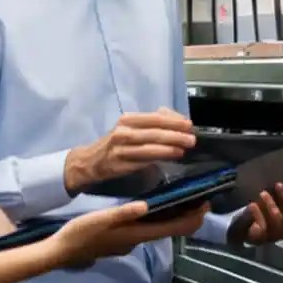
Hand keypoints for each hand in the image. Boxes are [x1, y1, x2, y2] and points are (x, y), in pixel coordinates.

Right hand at [45, 201, 208, 267]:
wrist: (62, 251)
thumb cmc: (80, 233)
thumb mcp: (100, 218)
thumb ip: (123, 213)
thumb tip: (147, 205)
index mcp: (137, 234)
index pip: (174, 228)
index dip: (192, 218)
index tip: (205, 203)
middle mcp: (139, 239)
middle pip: (172, 229)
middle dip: (189, 215)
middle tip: (200, 195)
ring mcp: (131, 240)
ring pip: (161, 228)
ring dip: (176, 215)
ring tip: (183, 195)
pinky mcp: (124, 238)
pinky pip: (149, 228)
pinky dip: (161, 217)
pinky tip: (156, 205)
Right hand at [65, 107, 195, 193]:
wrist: (90, 161)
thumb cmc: (115, 143)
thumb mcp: (130, 127)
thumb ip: (151, 122)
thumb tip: (175, 118)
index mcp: (128, 119)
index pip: (154, 118)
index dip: (173, 121)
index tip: (189, 124)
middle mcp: (123, 132)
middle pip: (154, 132)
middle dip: (175, 135)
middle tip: (192, 138)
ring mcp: (121, 149)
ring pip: (149, 147)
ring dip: (169, 147)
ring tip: (185, 147)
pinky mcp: (121, 164)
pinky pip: (143, 160)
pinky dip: (159, 158)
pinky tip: (171, 157)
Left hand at [229, 167, 282, 245]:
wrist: (253, 223)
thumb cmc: (277, 204)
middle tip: (278, 184)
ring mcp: (281, 233)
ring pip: (280, 222)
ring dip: (272, 206)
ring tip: (263, 194)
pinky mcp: (264, 237)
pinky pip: (263, 229)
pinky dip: (258, 216)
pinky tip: (253, 205)